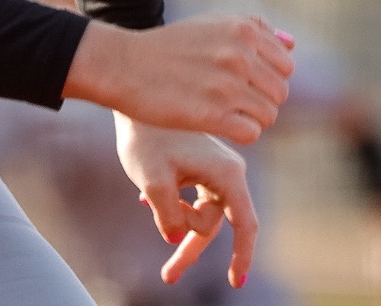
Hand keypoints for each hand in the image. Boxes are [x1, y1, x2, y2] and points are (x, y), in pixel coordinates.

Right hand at [64, 14, 294, 144]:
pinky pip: (251, 134)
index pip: (285, 65)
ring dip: (250, 119)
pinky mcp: (213, 115)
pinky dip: (239, 133)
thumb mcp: (211, 25)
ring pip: (268, 115)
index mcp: (243, 30)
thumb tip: (292, 43)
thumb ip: (254, 29)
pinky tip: (217, 123)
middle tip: (231, 101)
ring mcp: (227, 85)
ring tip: (224, 112)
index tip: (242, 81)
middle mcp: (239, 55)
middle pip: (279, 93)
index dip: (267, 77)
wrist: (125, 65)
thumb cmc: (169, 46)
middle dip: (260, 100)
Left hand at [115, 114, 258, 288]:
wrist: (135, 99)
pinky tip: (143, 199)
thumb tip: (175, 238)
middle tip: (168, 277)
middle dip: (191, 249)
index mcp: (226, 172)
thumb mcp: (152, 179)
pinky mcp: (202, 167)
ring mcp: (216, 169)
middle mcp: (228, 171)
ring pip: (204, 214)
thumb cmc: (144, 137)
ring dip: (179, 229)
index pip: (245, 223)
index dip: (243, 255)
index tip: (235, 282)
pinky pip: (195, 200)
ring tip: (159, 258)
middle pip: (216, 223)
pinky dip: (175, 207)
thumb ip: (168, 214)